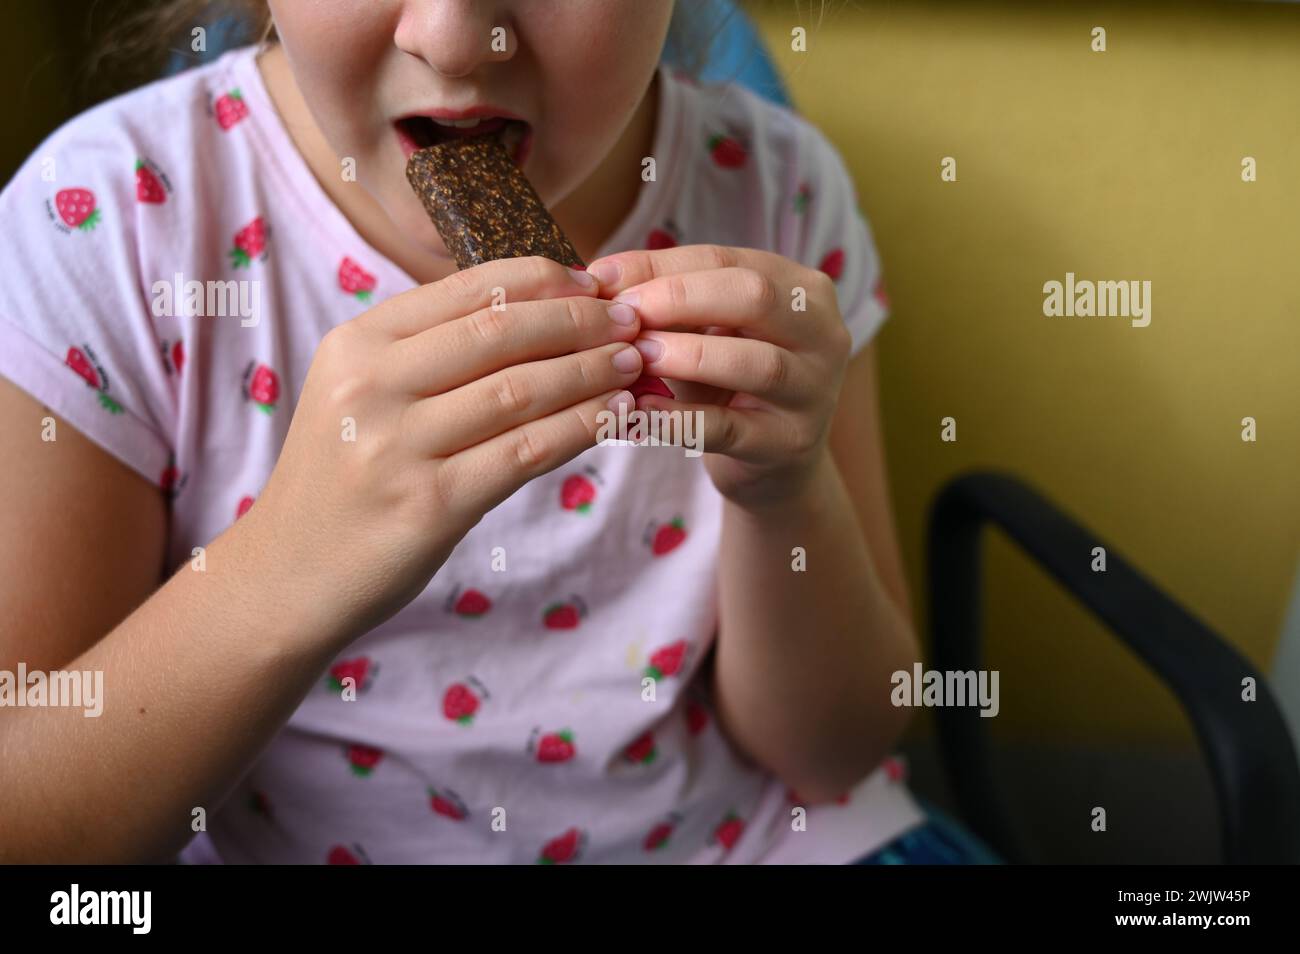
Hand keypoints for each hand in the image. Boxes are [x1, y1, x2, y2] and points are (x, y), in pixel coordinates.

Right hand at [242, 256, 642, 640]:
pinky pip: (526, 452)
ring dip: (591, 371)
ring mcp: (398, 447)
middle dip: (579, 320)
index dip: (545, 280)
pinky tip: (615, 415)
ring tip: (633, 363)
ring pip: (521, 389)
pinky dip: (582, 427)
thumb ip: (429, 351)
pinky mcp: (430, 506)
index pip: (470, 289)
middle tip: (631, 320)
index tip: (595, 284)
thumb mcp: (360, 393)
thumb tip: (540, 309)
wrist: (289, 574)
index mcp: (357, 344)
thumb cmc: (344, 476)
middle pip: (501, 331)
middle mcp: (372, 386)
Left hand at [586, 245, 850, 509]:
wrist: (772, 463)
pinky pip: (730, 427)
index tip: (601, 277)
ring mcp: (814, 392)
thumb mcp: (706, 332)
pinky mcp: (789, 444)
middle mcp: (822, 334)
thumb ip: (666, 303)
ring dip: (687, 355)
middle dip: (680, 299)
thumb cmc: (730, 382)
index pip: (727, 260)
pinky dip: (680, 418)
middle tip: (623, 315)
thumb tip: (596, 278)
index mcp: (801, 290)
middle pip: (754, 297)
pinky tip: (640, 413)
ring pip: (756, 362)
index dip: (661, 265)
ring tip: (635, 356)